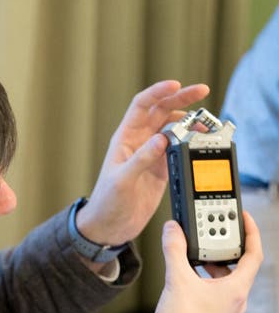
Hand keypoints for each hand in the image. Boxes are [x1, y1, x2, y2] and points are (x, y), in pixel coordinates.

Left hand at [76, 80, 208, 245]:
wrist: (110, 227)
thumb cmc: (107, 203)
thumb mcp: (122, 180)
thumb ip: (142, 159)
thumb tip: (162, 139)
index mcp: (125, 139)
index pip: (142, 106)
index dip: (158, 92)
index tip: (176, 85)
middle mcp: (139, 143)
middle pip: (162, 111)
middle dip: (182, 99)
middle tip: (202, 91)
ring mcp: (151, 155)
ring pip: (173, 129)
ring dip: (189, 122)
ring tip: (206, 122)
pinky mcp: (161, 169)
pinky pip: (178, 149)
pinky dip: (191, 143)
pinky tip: (201, 141)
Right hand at [143, 212, 262, 312]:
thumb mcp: (176, 280)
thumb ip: (174, 250)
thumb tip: (172, 230)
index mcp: (237, 290)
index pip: (254, 254)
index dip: (251, 232)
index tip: (243, 217)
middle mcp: (236, 300)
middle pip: (240, 265)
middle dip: (226, 246)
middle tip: (215, 231)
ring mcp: (226, 311)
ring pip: (227, 279)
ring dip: (214, 263)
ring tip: (198, 251)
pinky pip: (216, 291)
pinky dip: (207, 278)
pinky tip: (188, 274)